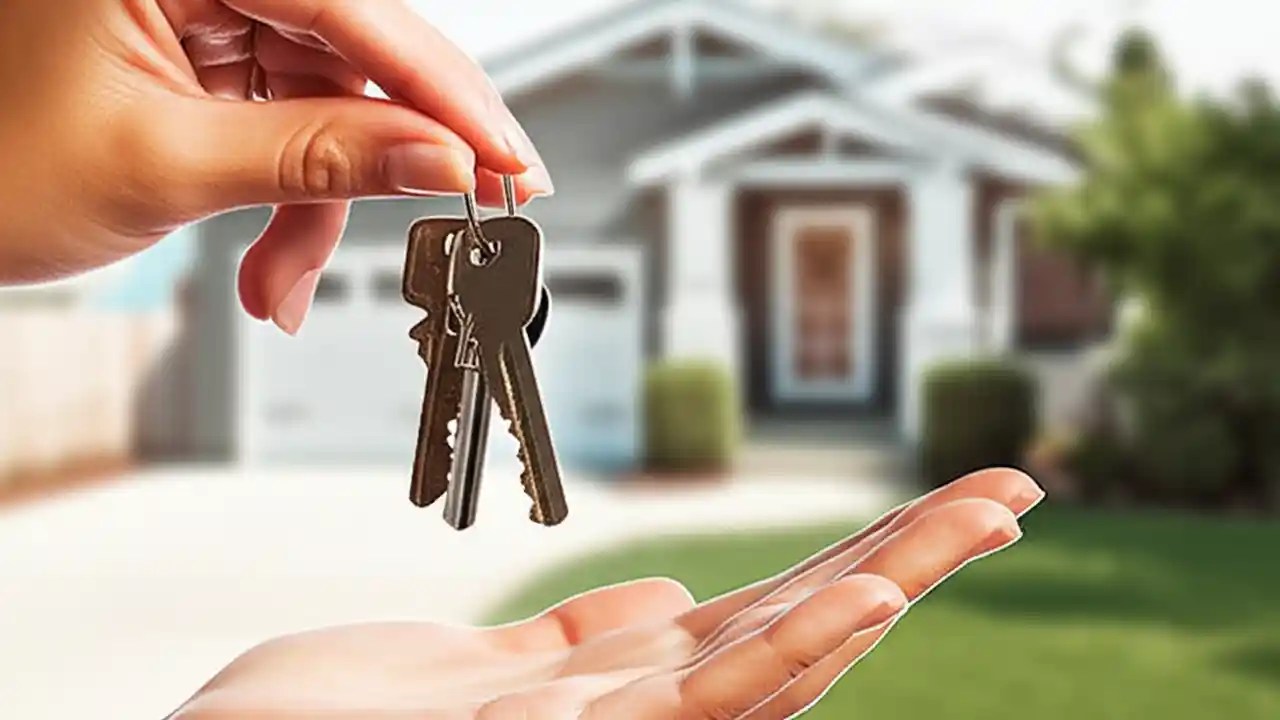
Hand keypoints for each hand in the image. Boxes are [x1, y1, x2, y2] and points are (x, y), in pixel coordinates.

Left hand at [0, 0, 547, 332]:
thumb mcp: (167, 167)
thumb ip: (317, 158)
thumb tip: (440, 161)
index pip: (345, 4)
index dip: (439, 88)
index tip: (504, 158)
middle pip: (354, 50)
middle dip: (382, 159)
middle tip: (452, 219)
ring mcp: (211, 9)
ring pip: (334, 100)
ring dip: (327, 202)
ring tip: (284, 280)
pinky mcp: (217, 54)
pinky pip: (301, 120)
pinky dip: (300, 198)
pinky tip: (275, 257)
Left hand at [170, 469, 1042, 719]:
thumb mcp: (459, 672)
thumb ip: (573, 642)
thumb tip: (673, 597)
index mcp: (604, 694)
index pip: (758, 619)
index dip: (854, 564)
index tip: (931, 514)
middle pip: (796, 634)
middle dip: (907, 565)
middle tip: (1008, 497)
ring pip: (778, 669)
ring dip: (881, 593)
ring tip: (974, 528)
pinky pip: (697, 707)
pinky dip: (791, 653)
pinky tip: (865, 601)